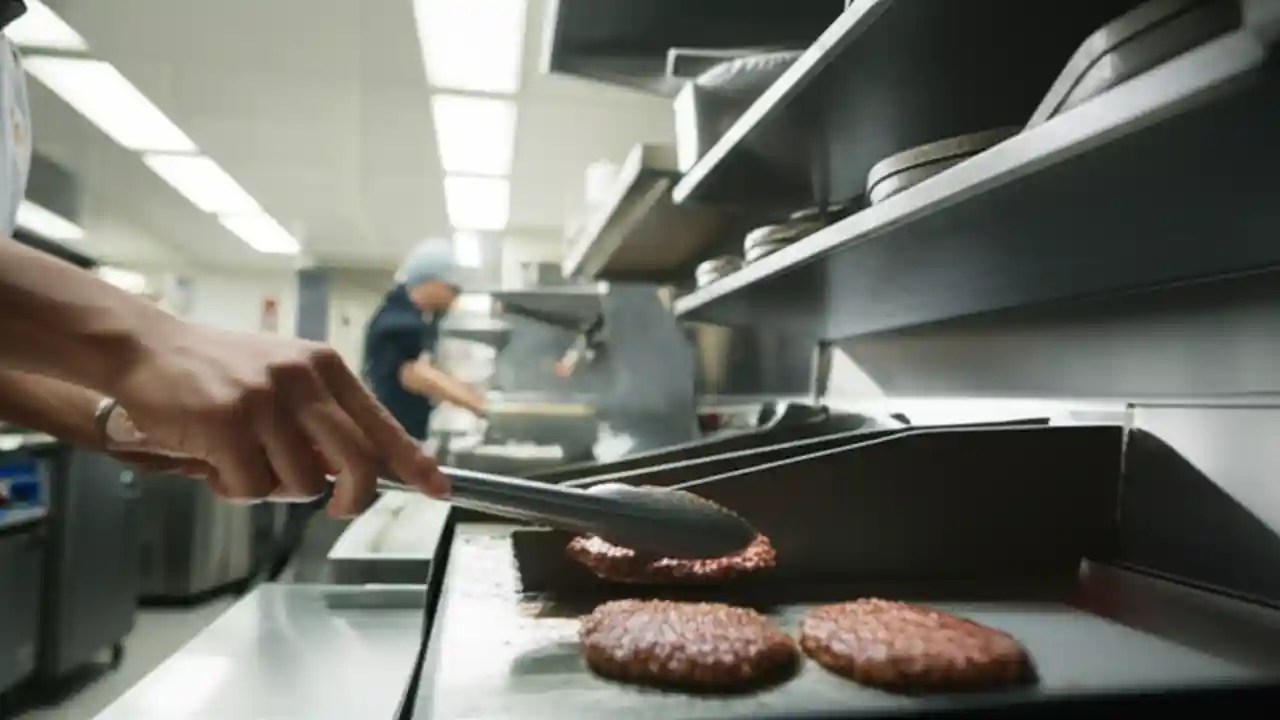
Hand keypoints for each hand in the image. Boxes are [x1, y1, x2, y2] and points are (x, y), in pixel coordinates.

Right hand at [110, 320, 447, 515]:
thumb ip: (320, 421)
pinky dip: (234, 488)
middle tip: (341, 509)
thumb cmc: (218, 372)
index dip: (412, 461)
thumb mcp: (282, 379)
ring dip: (273, 488)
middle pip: (357, 460)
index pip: (380, 422)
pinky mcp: (226, 422)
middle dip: (355, 497)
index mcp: (324, 366)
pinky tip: (213, 461)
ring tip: (242, 460)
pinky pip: (253, 487)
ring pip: (302, 482)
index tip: (440, 488)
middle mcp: (302, 378)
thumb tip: (354, 474)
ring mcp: (265, 399)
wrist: (147, 348)